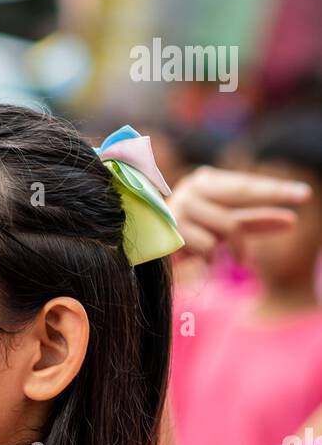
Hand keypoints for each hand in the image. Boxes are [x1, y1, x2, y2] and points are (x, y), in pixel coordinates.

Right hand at [169, 166, 310, 260]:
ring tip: (240, 260)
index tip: (303, 195)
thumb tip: (291, 221)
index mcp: (204, 182)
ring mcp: (180, 207)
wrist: (140, 253)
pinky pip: (208, 246)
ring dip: (238, 247)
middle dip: (272, 198)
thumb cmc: (187, 239)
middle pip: (242, 193)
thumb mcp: (223, 229)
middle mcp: (192, 188)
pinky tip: (200, 262)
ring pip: (228, 225)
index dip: (275, 190)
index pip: (245, 186)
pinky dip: (210, 259)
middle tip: (299, 209)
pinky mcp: (170, 230)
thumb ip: (252, 222)